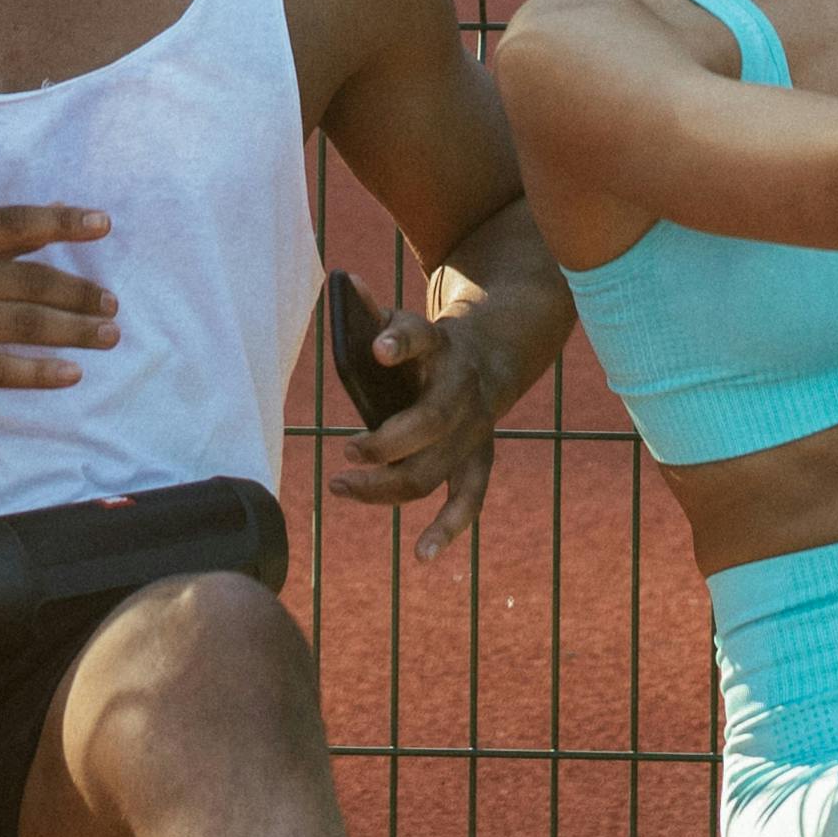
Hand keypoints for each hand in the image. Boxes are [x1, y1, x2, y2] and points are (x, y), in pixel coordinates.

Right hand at [0, 203, 115, 411]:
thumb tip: (61, 213)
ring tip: (107, 334)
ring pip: (21, 324)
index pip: (10, 223)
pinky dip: (41, 372)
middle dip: (78, 292)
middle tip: (113, 302)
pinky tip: (72, 373)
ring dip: (73, 331)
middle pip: (26, 280)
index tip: (104, 225)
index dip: (61, 222)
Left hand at [321, 289, 536, 553]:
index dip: (399, 341)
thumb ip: (375, 311)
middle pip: (429, 423)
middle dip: (386, 442)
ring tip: (342, 486)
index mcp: (442, 346)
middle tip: (346, 450)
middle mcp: (462, 390)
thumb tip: (343, 282)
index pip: (421, 338)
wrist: (495, 355)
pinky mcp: (478, 457)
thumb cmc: (431, 343)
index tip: (377, 347)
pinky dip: (448, 527)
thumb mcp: (409, 321)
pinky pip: (468, 497)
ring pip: (435, 468)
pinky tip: (421, 554)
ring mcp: (473, 429)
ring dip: (389, 486)